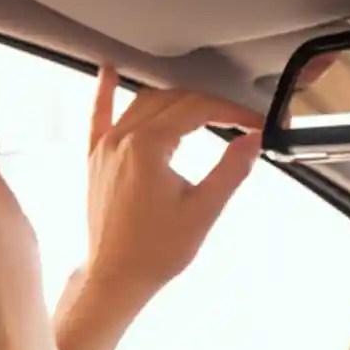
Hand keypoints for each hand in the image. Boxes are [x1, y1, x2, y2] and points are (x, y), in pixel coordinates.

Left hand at [84, 65, 262, 304]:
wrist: (116, 277)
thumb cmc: (155, 251)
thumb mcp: (204, 210)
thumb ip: (231, 169)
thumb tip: (252, 141)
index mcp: (148, 147)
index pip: (198, 110)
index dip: (231, 111)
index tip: (253, 122)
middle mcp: (122, 139)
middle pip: (174, 101)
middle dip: (210, 105)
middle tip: (237, 120)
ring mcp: (105, 147)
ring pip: (144, 102)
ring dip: (177, 99)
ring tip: (203, 108)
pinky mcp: (96, 159)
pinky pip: (99, 116)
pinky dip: (105, 92)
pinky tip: (108, 72)